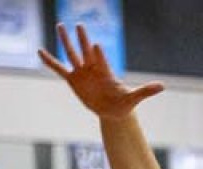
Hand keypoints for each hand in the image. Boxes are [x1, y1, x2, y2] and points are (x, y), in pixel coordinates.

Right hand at [39, 23, 163, 119]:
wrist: (113, 110)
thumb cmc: (123, 103)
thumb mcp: (134, 98)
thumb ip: (145, 91)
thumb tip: (162, 86)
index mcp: (106, 71)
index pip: (101, 60)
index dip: (98, 54)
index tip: (96, 45)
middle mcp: (93, 68)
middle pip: (86, 51)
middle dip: (82, 39)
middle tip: (80, 24)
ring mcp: (82, 72)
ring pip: (71, 54)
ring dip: (66, 41)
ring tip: (60, 25)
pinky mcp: (73, 80)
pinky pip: (58, 69)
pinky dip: (50, 61)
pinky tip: (40, 51)